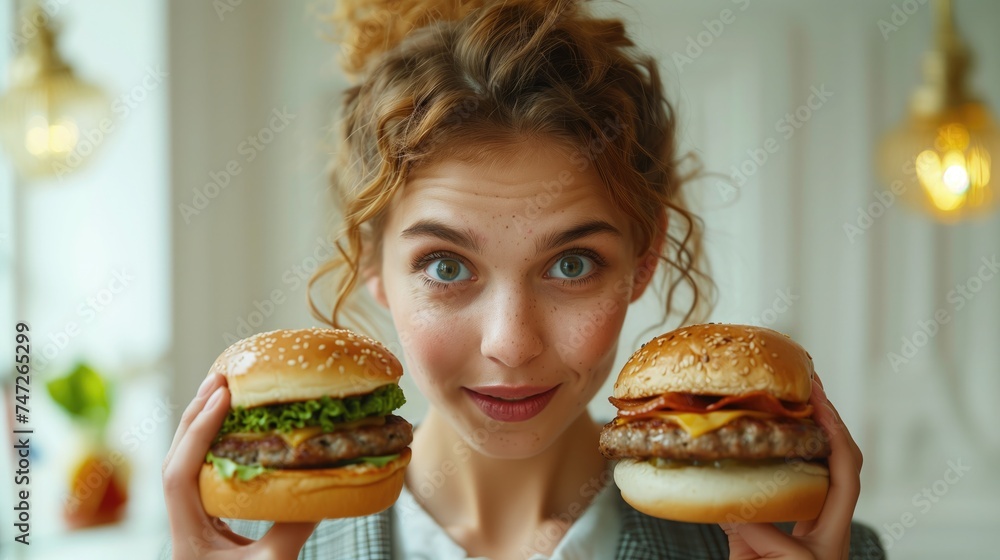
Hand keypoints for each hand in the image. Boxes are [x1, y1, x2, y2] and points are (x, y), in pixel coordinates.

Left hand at [162, 373, 317, 559]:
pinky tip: (238, 436)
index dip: (197, 432)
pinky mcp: (208, 527)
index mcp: (187, 538)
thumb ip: (292, 530)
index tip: (222, 398)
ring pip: (187, 466)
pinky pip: (205, 478)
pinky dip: (217, 449)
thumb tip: (323, 489)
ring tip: (226, 393)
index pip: (179, 473)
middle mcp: (182, 526)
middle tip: (222, 378)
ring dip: (203, 428)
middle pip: (175, 459)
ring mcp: (193, 525)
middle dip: (195, 415)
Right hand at [719, 373, 862, 559]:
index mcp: (831, 531)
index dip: (835, 432)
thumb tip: (734, 505)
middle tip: (800, 384)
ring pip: (795, 471)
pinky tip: (725, 449)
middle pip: (829, 459)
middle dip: (818, 419)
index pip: (845, 470)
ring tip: (767, 402)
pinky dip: (745, 466)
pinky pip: (753, 493)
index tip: (818, 400)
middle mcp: (815, 523)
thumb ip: (764, 538)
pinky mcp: (756, 535)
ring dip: (785, 435)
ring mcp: (789, 526)